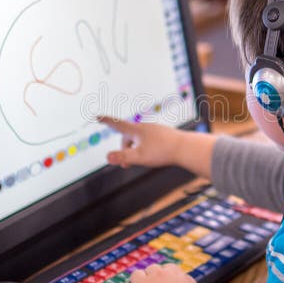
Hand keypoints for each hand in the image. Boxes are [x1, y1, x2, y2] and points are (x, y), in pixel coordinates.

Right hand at [97, 116, 216, 177]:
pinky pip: (149, 141)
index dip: (106, 121)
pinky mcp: (164, 135)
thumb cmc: (163, 152)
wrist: (186, 148)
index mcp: (136, 130)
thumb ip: (123, 157)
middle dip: (124, 150)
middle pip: (127, 137)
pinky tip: (155, 155)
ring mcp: (155, 130)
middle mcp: (145, 127)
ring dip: (135, 151)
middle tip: (125, 166)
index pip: (117, 124)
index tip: (97, 116)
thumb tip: (107, 157)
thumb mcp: (139, 157)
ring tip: (142, 162)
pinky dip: (146, 149)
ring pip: (139, 140)